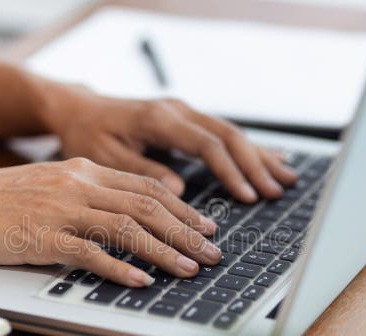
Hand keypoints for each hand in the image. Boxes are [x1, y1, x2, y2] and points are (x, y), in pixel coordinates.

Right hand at [0, 158, 220, 286]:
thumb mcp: (51, 184)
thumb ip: (89, 195)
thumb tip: (129, 216)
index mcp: (83, 171)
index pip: (146, 187)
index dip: (182, 209)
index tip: (205, 227)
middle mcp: (78, 186)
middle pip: (147, 206)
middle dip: (186, 232)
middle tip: (213, 252)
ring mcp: (61, 210)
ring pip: (127, 228)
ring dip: (164, 250)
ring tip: (191, 268)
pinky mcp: (42, 237)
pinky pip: (89, 253)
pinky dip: (120, 267)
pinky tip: (142, 280)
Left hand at [42, 86, 297, 202]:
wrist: (79, 109)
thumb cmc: (87, 134)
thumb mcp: (106, 158)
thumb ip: (143, 172)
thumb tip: (178, 192)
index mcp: (159, 118)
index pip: (207, 144)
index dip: (230, 171)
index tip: (248, 196)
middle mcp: (176, 111)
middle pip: (228, 135)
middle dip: (254, 166)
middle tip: (275, 192)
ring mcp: (183, 112)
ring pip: (231, 132)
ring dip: (259, 157)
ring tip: (286, 180)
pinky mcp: (185, 119)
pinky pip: (223, 132)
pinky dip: (248, 148)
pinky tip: (271, 159)